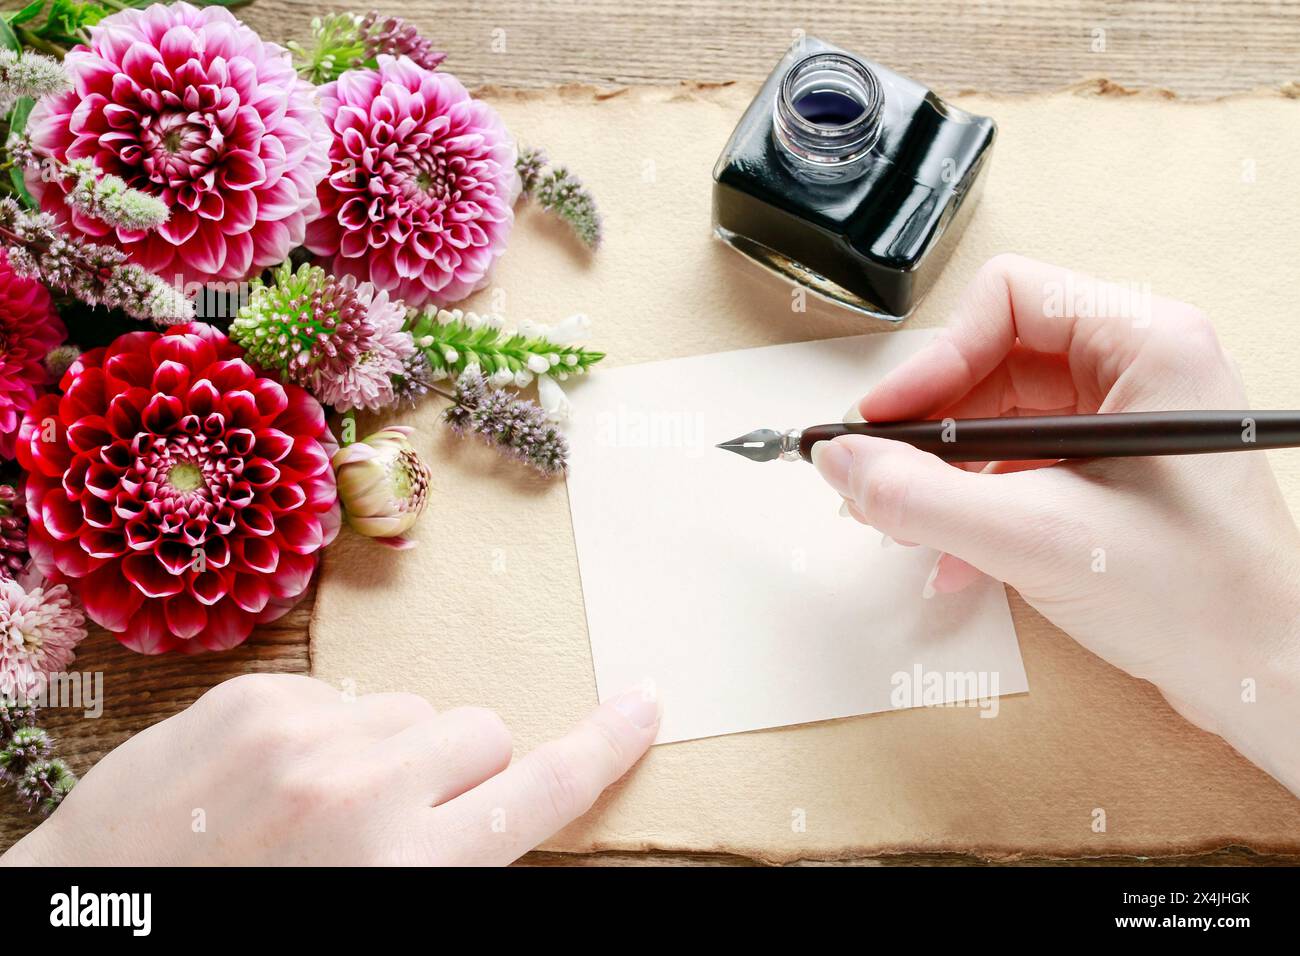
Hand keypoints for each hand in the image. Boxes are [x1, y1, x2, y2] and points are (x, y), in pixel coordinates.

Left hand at [1, 673, 659, 864]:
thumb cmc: (242, 922)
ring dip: (390, 750)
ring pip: (411, 708)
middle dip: (459, 772)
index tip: (643, 706)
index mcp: (403, 871)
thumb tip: (490, 797)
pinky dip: (327, 733)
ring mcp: (305, 735)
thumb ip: (442, 857)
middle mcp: (363, 793)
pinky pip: (341, 694)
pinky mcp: (256, 698)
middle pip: (481, 734)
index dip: (602, 750)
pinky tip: (269, 780)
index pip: (535, 795)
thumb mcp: (372, 911)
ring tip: (317, 805)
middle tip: (400, 822)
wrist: (94, 911)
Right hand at [813, 254, 1299, 793]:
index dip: (934, 357)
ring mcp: (1124, 423)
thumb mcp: (1037, 538)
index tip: (884, 420)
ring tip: (910, 525)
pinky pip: (1017, 464)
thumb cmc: (1205, 599)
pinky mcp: (1110, 474)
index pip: (1007, 299)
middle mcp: (1137, 369)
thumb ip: (923, 497)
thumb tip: (844, 463)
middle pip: (992, 360)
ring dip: (945, 474)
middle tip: (880, 475)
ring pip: (997, 417)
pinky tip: (954, 557)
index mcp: (1145, 344)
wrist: (1266, 678)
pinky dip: (975, 505)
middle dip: (930, 426)